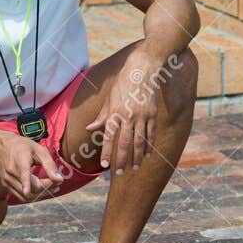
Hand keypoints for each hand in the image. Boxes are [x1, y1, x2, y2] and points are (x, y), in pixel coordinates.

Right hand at [0, 126, 62, 202]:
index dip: (44, 185)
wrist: (0, 146)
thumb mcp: (38, 150)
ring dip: (41, 195)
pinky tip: (42, 189)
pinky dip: (33, 195)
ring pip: (27, 197)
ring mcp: (7, 182)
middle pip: (32, 190)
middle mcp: (11, 174)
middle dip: (47, 189)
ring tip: (52, 187)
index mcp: (19, 162)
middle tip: (57, 184)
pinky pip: (22, 197)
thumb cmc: (22, 146)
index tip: (58, 182)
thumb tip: (59, 179)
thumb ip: (49, 165)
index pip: (28, 179)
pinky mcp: (6, 187)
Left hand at [87, 49, 161, 174]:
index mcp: (115, 112)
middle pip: (125, 143)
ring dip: (137, 157)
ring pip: (139, 141)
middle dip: (122, 160)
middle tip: (120, 173)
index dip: (106, 151)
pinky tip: (147, 156)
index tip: (104, 165)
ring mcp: (142, 116)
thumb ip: (101, 116)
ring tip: (134, 168)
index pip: (109, 136)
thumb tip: (90, 128)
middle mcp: (128, 115)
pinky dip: (149, 146)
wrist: (143, 69)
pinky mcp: (152, 114)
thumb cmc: (123, 83)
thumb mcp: (109, 98)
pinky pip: (151, 134)